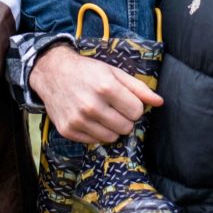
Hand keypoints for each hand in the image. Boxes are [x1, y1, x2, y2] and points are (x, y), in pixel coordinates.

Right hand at [30, 45, 162, 144]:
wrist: (52, 72)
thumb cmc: (87, 71)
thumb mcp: (114, 72)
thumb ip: (138, 88)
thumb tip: (160, 102)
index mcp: (105, 87)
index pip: (137, 111)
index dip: (134, 106)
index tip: (124, 100)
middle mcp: (91, 105)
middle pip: (126, 127)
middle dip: (124, 118)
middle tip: (113, 107)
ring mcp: (78, 120)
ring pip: (112, 137)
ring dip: (111, 127)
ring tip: (102, 112)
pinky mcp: (68, 130)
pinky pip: (94, 141)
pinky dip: (96, 132)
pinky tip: (89, 118)